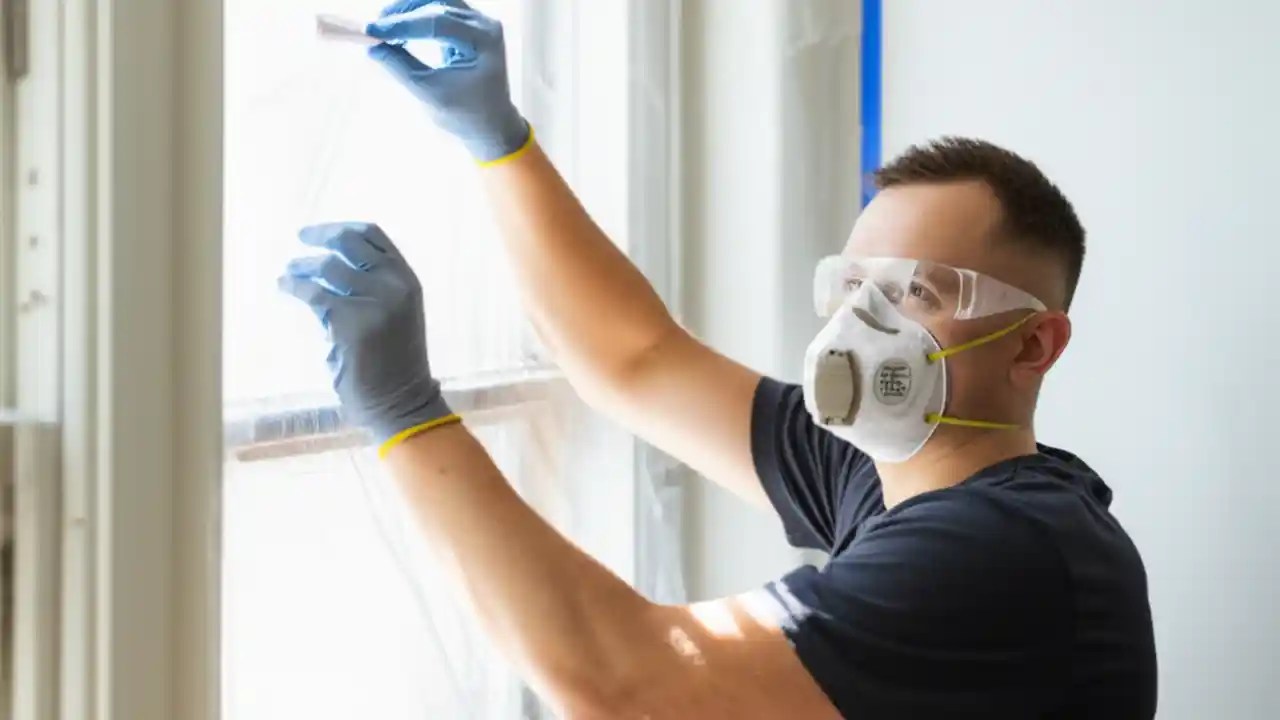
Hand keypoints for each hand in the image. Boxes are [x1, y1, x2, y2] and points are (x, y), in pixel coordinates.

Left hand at [279, 222, 455, 453]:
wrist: (400, 402)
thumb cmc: (392, 364)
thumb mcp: (392, 314)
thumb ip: (370, 288)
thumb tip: (326, 269)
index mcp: (407, 280)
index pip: (373, 237)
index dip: (342, 230)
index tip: (318, 234)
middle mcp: (394, 285)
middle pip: (349, 243)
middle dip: (320, 237)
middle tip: (301, 241)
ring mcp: (374, 301)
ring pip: (328, 267)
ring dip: (302, 267)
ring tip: (289, 274)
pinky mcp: (350, 321)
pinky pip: (314, 294)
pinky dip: (294, 287)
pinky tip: (285, 288)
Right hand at [366, 0, 530, 163]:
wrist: (490, 124)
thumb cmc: (465, 114)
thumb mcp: (428, 93)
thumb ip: (399, 66)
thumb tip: (371, 46)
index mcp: (484, 42)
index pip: (438, 22)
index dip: (402, 25)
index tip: (373, 32)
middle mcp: (485, 26)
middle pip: (437, 5)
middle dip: (403, 14)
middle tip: (375, 28)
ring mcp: (479, 23)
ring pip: (437, 2)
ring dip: (409, 11)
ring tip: (385, 27)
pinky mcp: (470, 25)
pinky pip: (441, 10)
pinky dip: (418, 16)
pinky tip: (400, 29)